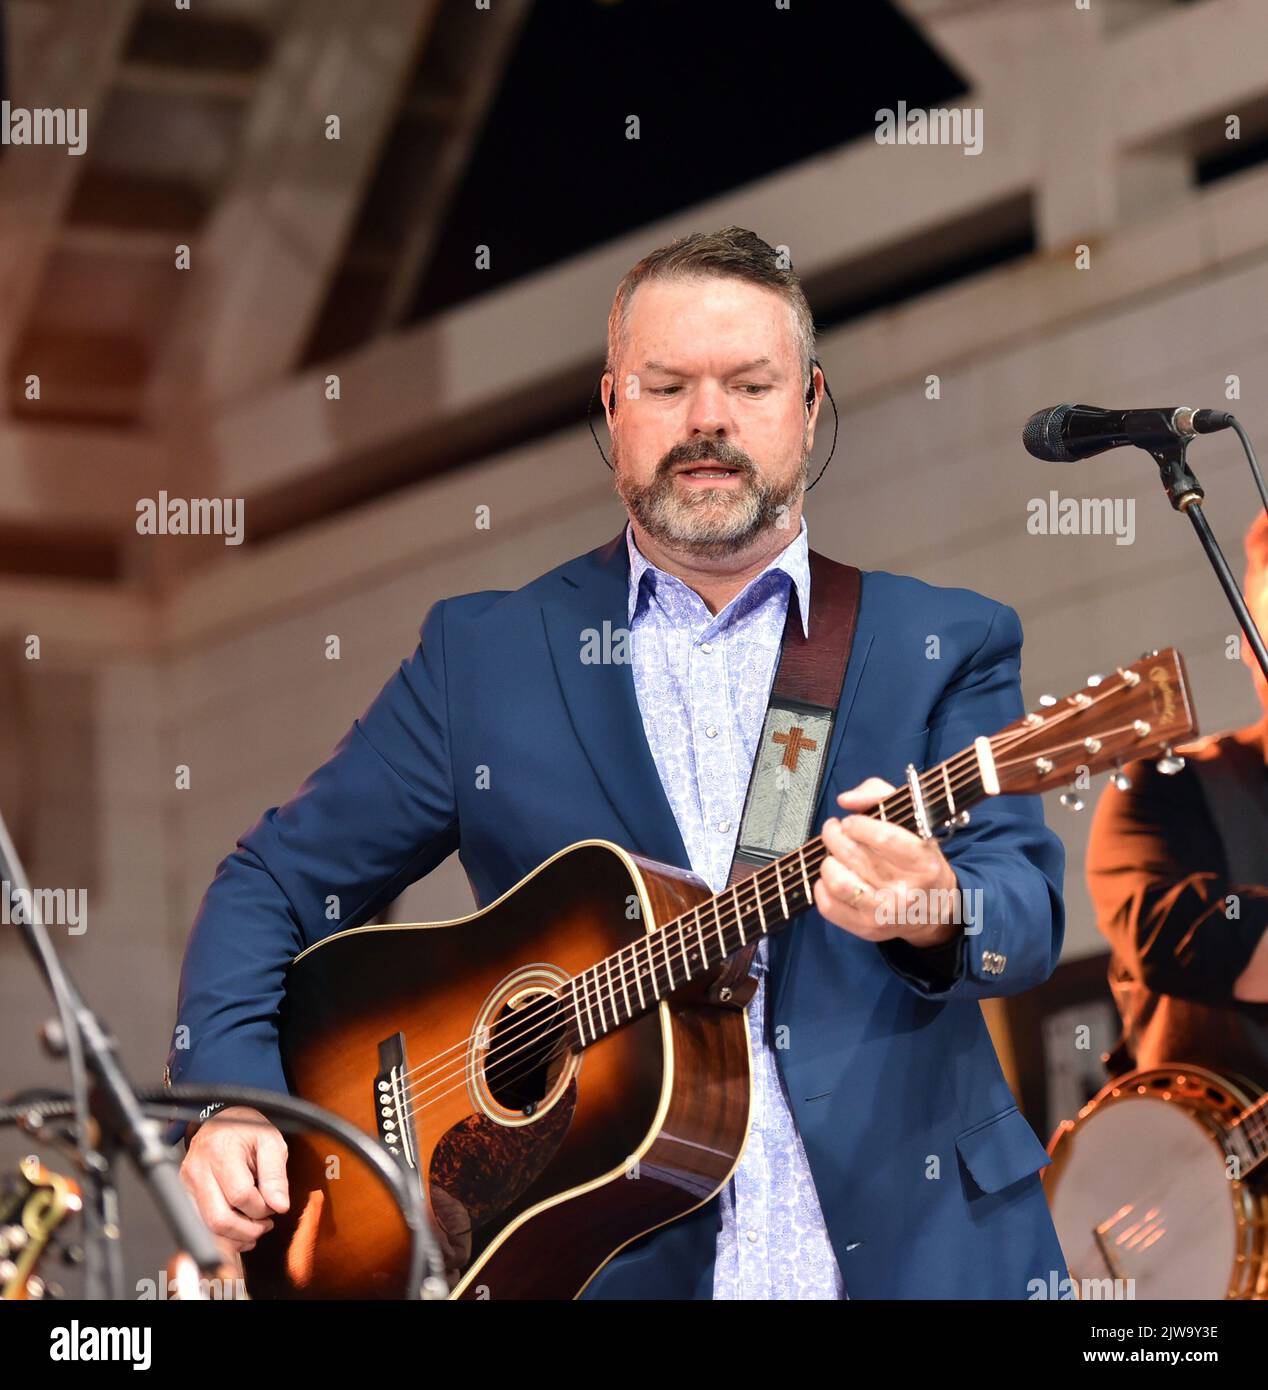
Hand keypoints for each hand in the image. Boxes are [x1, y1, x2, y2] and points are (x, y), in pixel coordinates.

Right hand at [179, 1105, 289, 1252]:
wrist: (222, 1118)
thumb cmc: (247, 1128)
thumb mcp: (271, 1142)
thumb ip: (276, 1175)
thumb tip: (279, 1206)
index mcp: (220, 1151)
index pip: (240, 1196)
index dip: (262, 1208)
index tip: (273, 1205)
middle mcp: (198, 1168)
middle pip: (219, 1219)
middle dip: (247, 1230)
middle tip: (265, 1223)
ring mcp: (187, 1183)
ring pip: (207, 1228)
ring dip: (235, 1237)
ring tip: (254, 1227)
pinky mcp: (184, 1194)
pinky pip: (201, 1226)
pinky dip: (222, 1236)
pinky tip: (239, 1230)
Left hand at [815, 777, 961, 947]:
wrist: (935, 911)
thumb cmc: (919, 858)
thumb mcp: (914, 820)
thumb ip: (880, 796)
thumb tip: (845, 801)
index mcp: (924, 863)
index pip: (884, 838)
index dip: (858, 824)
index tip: (850, 821)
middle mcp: (906, 892)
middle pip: (854, 856)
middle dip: (834, 835)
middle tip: (833, 829)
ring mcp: (885, 914)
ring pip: (838, 883)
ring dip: (827, 861)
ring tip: (832, 853)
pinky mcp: (867, 929)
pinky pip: (828, 906)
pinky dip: (821, 886)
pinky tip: (831, 876)